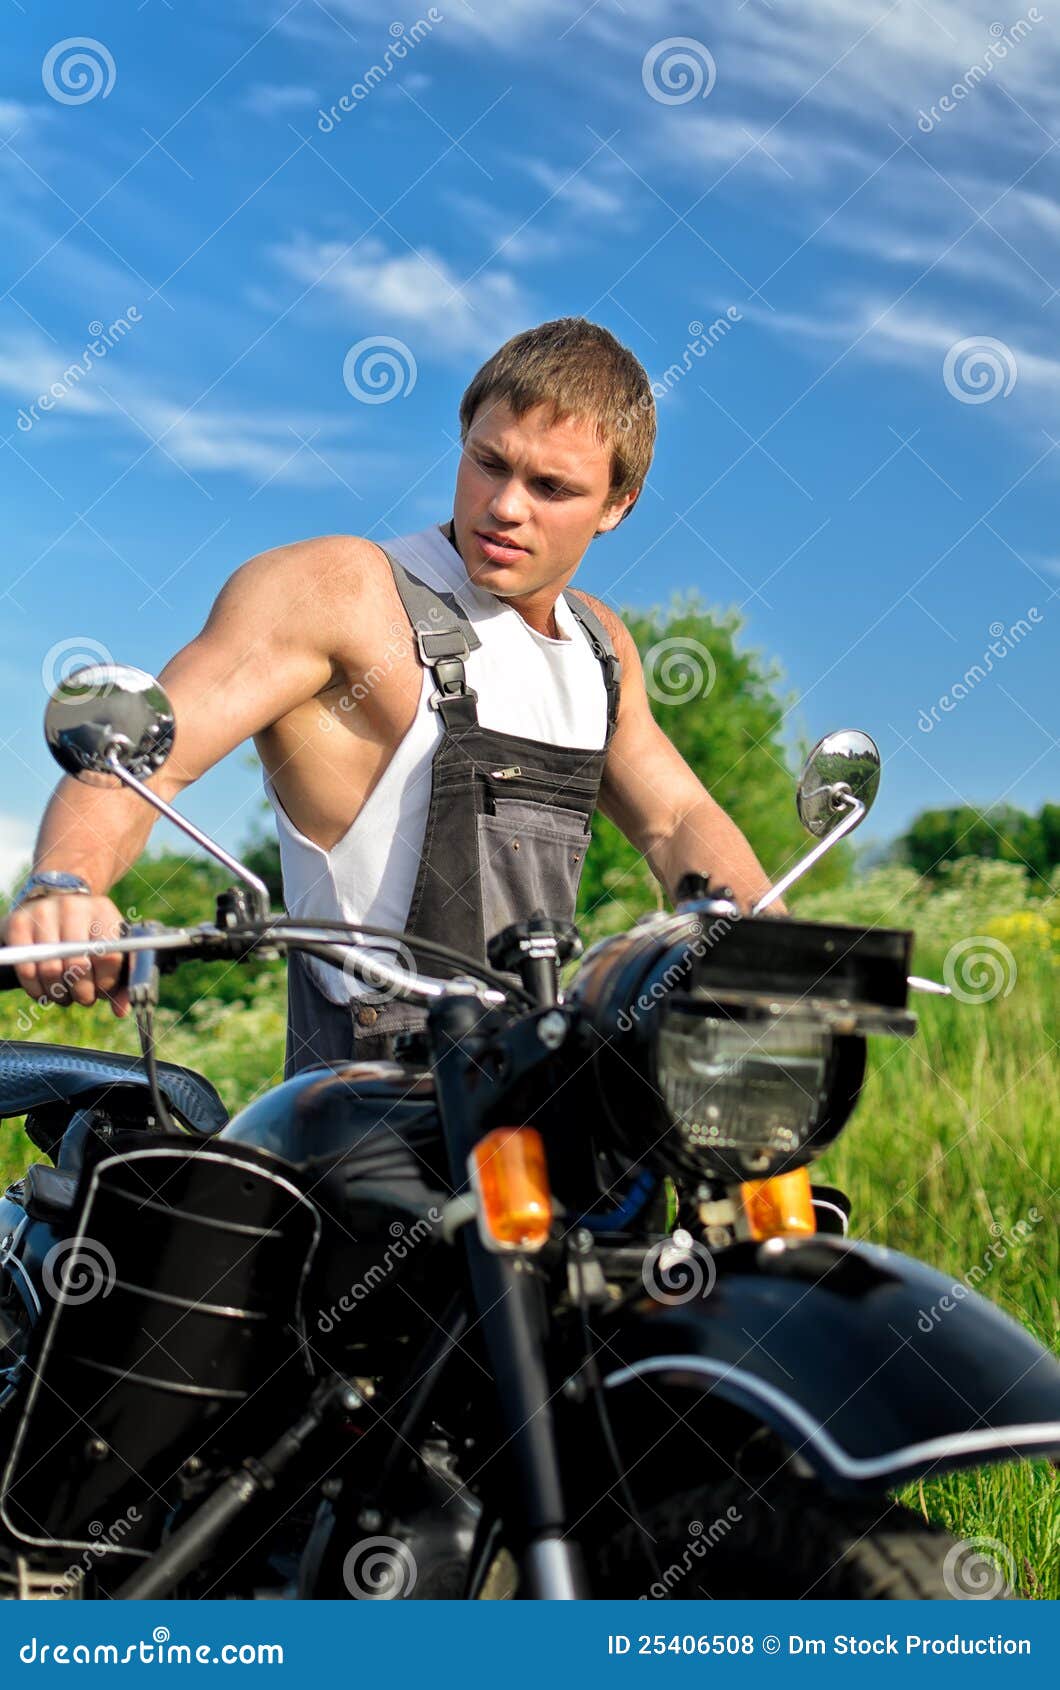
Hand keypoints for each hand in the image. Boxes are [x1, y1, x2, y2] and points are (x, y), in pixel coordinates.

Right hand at [0, 895, 129, 1016]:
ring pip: (50, 970)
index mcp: (103, 911)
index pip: (109, 955)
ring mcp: (43, 913)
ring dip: (58, 993)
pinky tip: (45, 991)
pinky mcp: (18, 924)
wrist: (54, 904)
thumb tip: (120, 1011)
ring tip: (64, 995)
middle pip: (78, 965)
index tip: (102, 991)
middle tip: (83, 998)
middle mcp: (73, 907)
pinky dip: (36, 989)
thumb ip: (121, 981)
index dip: (105, 982)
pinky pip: (26, 969)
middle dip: (82, 992)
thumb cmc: (89, 935)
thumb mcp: (111, 948)